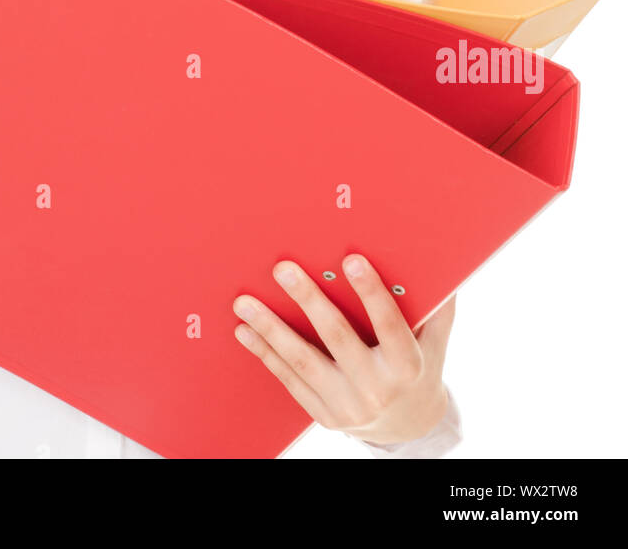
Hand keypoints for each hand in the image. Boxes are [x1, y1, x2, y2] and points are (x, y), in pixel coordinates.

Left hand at [232, 254, 455, 445]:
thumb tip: (441, 262)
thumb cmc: (420, 368)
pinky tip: (246, 331)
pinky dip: (266, 354)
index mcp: (407, 366)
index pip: (389, 324)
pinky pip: (291, 380)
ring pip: (303, 362)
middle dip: (308, 300)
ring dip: (270, 329)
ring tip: (245, 303)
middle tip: (283, 269)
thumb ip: (436, 306)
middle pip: (337, 338)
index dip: (371, 291)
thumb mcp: (435, 341)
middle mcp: (376, 389)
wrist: (408, 426)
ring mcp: (348, 406)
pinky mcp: (325, 415)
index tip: (351, 259)